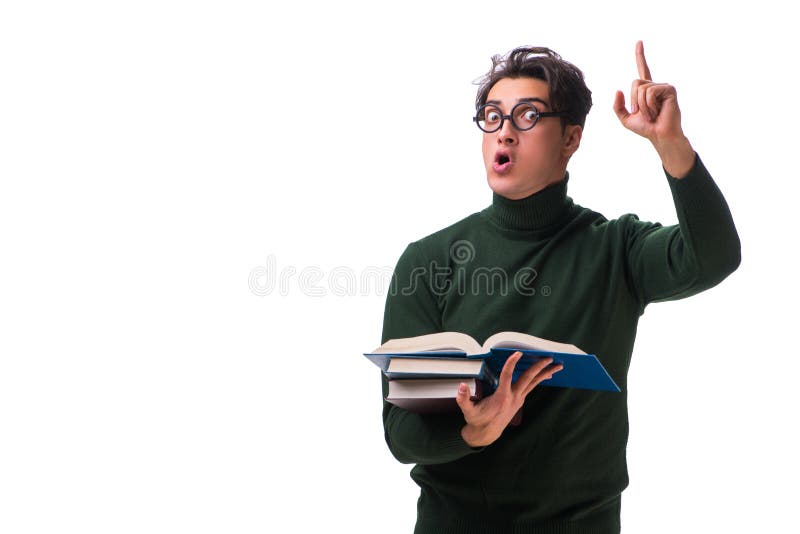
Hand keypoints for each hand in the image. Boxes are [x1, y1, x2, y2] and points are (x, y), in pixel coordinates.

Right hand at [456, 351, 562, 447]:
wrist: (486, 433)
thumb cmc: (476, 419)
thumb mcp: (467, 410)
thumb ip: (463, 398)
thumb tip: (461, 385)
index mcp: (501, 397)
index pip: (507, 376)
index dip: (511, 364)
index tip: (517, 353)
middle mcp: (512, 397)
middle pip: (528, 379)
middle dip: (539, 368)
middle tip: (549, 358)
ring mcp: (518, 399)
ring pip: (533, 383)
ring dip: (545, 374)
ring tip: (557, 366)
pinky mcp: (519, 401)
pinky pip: (531, 387)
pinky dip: (539, 379)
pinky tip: (546, 375)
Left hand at [613, 41, 694, 176]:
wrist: (659, 135)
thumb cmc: (646, 128)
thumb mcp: (626, 119)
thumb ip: (618, 106)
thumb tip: (618, 90)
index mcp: (646, 90)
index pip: (642, 69)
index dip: (640, 55)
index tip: (639, 42)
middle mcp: (655, 85)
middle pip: (635, 83)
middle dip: (634, 101)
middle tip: (644, 113)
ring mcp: (663, 86)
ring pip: (641, 88)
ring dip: (642, 105)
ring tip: (653, 113)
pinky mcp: (669, 89)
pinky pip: (650, 92)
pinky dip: (649, 105)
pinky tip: (658, 111)